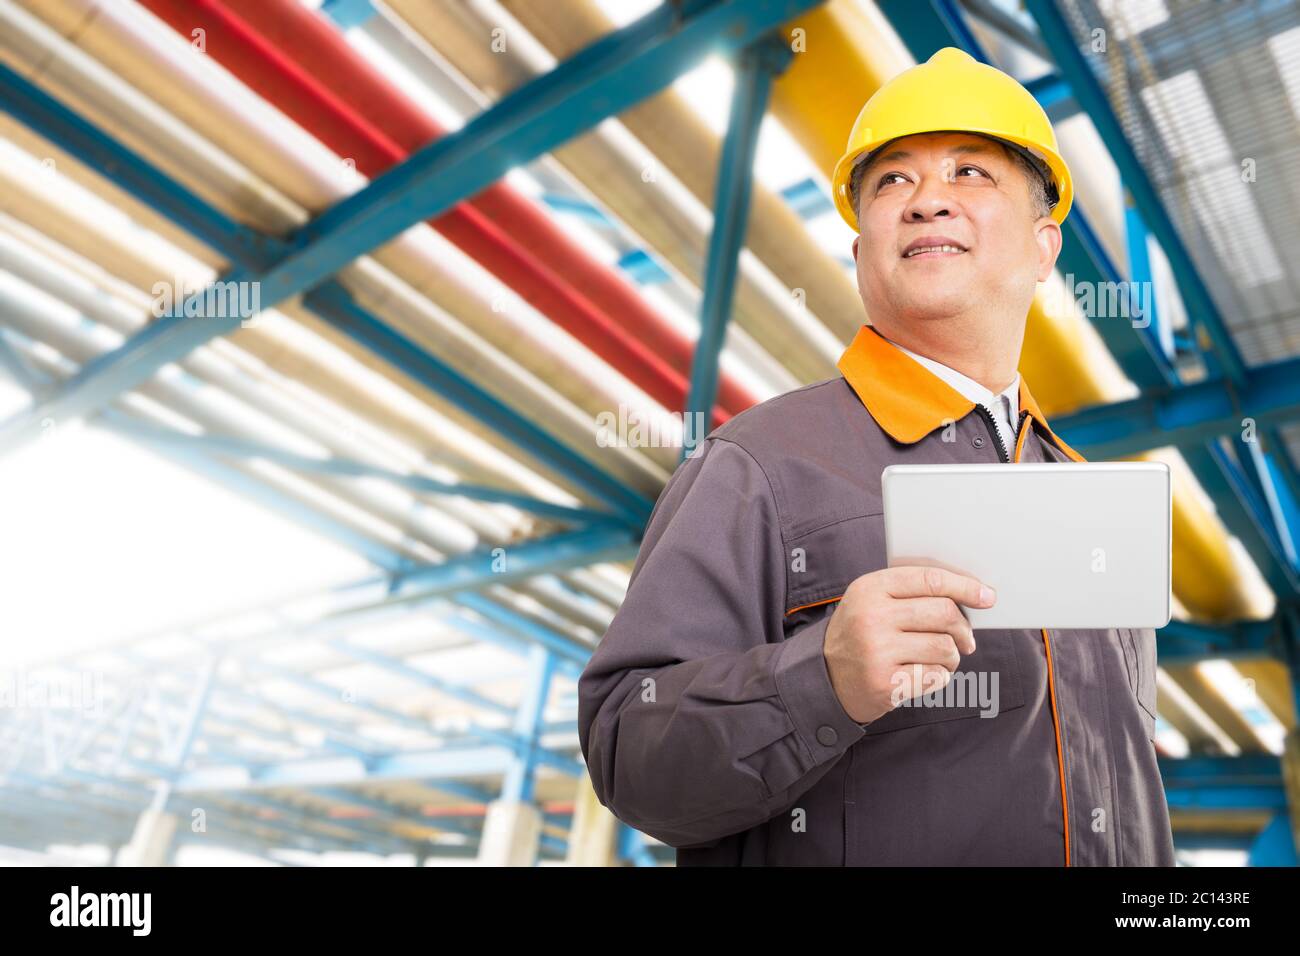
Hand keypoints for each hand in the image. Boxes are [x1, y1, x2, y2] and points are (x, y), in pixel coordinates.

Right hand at [823, 566, 994, 724]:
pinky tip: (925, 674)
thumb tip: (973, 593)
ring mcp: (877, 651)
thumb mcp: (872, 601)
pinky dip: (940, 676)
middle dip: (964, 628)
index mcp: (870, 588)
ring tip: (941, 659)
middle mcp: (872, 617)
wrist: (825, 678)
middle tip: (966, 639)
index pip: (930, 580)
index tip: (987, 597)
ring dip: (952, 656)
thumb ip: (912, 592)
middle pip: (943, 613)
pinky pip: (936, 676)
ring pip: (945, 647)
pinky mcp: (886, 683)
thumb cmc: (861, 634)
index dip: (965, 587)